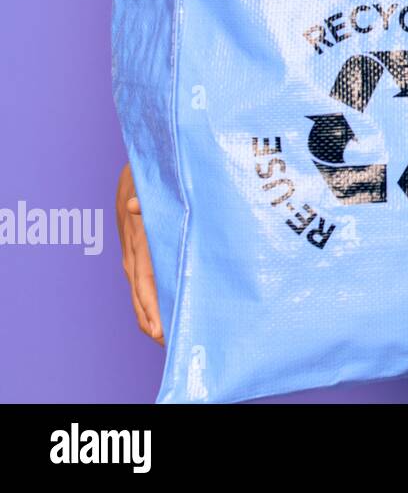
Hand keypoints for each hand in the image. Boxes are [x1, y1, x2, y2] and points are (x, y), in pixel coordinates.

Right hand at [115, 163, 163, 345]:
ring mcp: (134, 254)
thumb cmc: (148, 181)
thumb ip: (144, 202)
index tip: (158, 329)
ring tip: (164, 336)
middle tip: (167, 342)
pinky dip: (150, 300)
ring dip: (150, 314)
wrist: (135, 172)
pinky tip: (161, 312)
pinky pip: (144, 281)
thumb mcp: (149, 189)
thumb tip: (133, 207)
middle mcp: (133, 253)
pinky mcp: (139, 252)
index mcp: (138, 242)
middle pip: (140, 294)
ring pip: (140, 291)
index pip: (143, 281)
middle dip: (151, 320)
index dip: (149, 306)